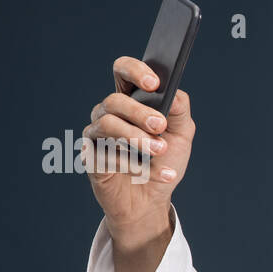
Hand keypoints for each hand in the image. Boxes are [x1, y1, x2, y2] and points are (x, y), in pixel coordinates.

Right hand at [82, 56, 196, 245]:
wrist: (152, 200)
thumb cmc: (164, 162)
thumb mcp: (181, 135)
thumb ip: (179, 110)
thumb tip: (173, 92)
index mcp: (130, 101)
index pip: (122, 72)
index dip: (134, 71)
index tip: (154, 83)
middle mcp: (108, 114)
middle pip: (114, 100)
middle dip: (139, 112)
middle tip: (160, 125)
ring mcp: (96, 135)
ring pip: (107, 124)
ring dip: (137, 137)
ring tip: (160, 150)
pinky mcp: (90, 158)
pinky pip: (107, 155)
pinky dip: (137, 167)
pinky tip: (164, 176)